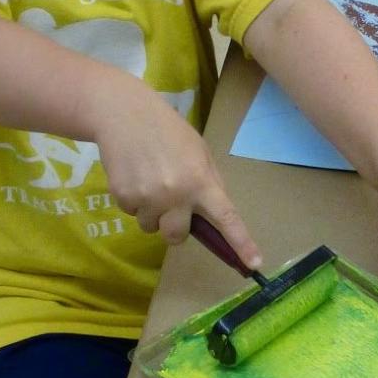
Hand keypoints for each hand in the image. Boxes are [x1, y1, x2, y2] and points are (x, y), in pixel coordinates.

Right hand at [92, 81, 261, 268]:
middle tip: (169, 203)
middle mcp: (176, 194)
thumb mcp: (199, 152)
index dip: (241, 243)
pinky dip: (133, 200)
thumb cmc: (168, 132)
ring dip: (151, 212)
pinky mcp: (123, 197)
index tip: (254, 263)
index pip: (226, 218)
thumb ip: (208, 183)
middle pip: (176, 237)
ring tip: (147, 180)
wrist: (124, 114)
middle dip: (174, 227)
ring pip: (151, 227)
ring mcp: (148, 198)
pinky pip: (131, 214)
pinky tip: (133, 175)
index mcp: (201, 181)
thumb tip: (215, 216)